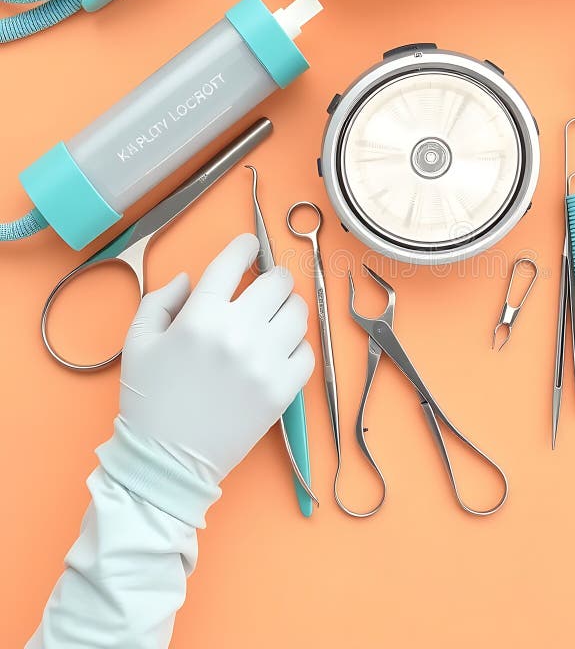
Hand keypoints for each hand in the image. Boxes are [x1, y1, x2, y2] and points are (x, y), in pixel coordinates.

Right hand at [119, 233, 313, 483]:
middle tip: (266, 286)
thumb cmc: (149, 400)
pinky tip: (280, 351)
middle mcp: (238, 333)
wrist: (167, 460)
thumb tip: (189, 278)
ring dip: (288, 308)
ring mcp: (265, 362)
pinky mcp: (283, 390)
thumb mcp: (137, 343)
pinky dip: (296, 346)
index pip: (232, 263)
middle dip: (272, 278)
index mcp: (200, 317)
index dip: (245, 245)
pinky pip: (307, 352)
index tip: (250, 243)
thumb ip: (160, 301)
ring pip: (298, 312)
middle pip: (277, 282)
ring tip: (275, 317)